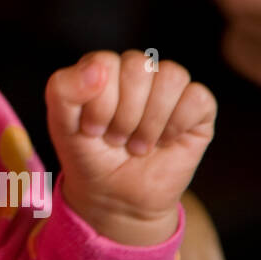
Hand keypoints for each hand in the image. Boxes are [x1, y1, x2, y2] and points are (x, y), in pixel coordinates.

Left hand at [45, 50, 216, 245]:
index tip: (92, 130)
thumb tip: (97, 67)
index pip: (106, 62)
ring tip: (138, 144)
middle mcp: (137, 70)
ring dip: (150, 122)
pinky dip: (178, 125)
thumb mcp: (62, 126)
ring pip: (172, 76)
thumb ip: (63, 90)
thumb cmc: (88, 155)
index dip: (100, 103)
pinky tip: (164, 142)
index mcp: (102, 67)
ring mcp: (168, 87)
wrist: (117, 196)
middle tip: (117, 139)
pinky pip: (198, 97)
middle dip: (125, 115)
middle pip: (140, 66)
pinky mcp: (197, 108)